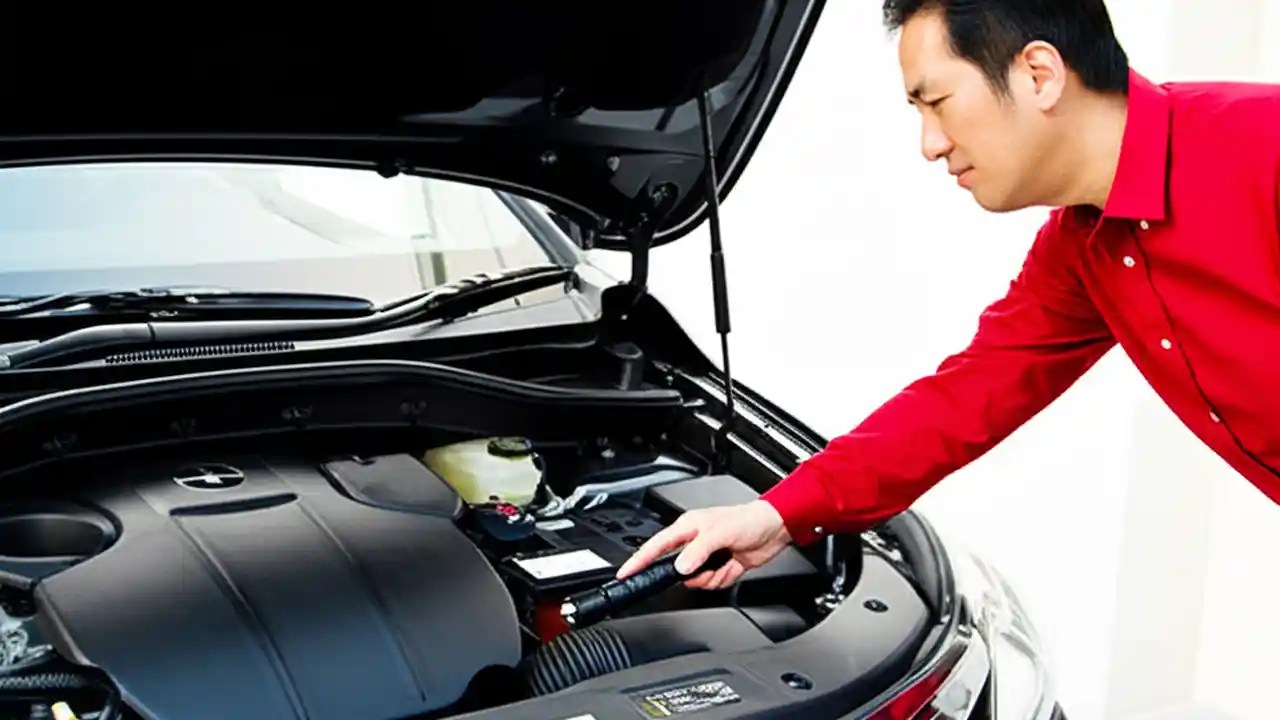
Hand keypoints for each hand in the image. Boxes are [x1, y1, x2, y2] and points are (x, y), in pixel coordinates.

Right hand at [615, 500, 791, 589]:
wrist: (774, 529)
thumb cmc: (748, 520)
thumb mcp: (719, 533)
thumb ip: (698, 551)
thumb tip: (681, 567)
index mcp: (687, 528)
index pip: (656, 546)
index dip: (639, 561)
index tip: (625, 573)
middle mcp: (694, 543)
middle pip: (678, 569)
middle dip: (694, 574)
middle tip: (708, 566)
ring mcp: (707, 557)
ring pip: (695, 580)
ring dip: (711, 577)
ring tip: (725, 562)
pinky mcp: (720, 567)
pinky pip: (711, 584)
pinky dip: (722, 579)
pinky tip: (732, 566)